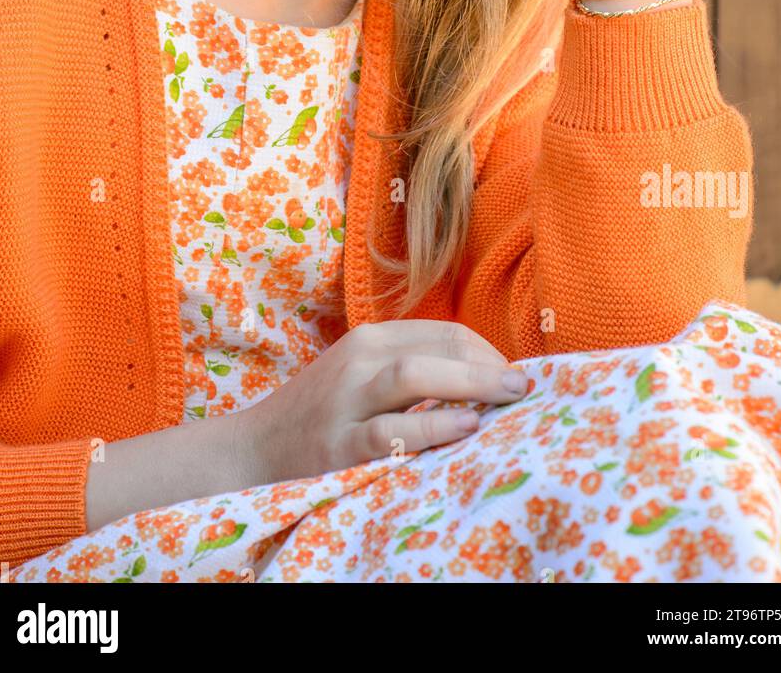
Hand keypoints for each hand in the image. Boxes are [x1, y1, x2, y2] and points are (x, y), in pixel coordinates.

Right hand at [229, 320, 530, 486]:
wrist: (254, 447)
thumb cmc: (323, 413)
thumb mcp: (363, 376)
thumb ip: (412, 369)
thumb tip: (489, 379)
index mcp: (371, 338)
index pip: (445, 333)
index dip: (488, 353)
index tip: (515, 378)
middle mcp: (360, 360)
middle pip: (438, 347)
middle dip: (489, 365)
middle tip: (526, 388)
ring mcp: (347, 401)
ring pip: (414, 375)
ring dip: (469, 385)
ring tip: (507, 400)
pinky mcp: (338, 445)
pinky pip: (390, 431)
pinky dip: (431, 427)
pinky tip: (464, 430)